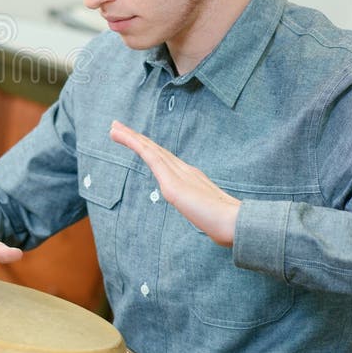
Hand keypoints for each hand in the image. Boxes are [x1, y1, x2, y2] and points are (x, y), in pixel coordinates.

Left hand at [109, 120, 239, 245]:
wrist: (237, 225)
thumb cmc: (229, 224)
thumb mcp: (212, 217)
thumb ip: (209, 215)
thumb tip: (213, 226)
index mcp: (191, 179)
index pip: (165, 160)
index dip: (149, 148)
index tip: (135, 140)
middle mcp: (184, 171)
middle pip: (155, 150)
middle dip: (135, 138)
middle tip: (116, 126)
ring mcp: (179, 175)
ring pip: (150, 150)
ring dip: (130, 138)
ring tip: (113, 128)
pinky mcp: (172, 183)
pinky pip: (151, 157)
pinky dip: (136, 145)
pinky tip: (124, 137)